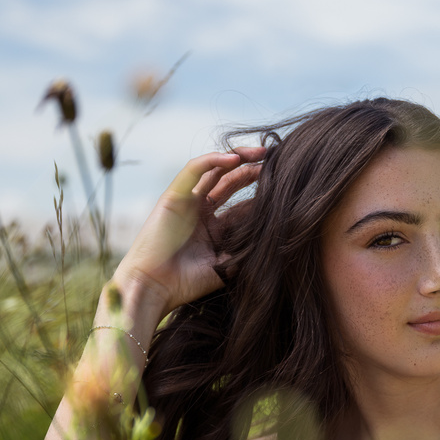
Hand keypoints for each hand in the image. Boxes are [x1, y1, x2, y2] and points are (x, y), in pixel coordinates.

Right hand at [112, 147, 265, 317]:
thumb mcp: (224, 268)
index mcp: (214, 229)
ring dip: (238, 158)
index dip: (262, 197)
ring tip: (262, 153)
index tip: (286, 192)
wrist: (154, 287)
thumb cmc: (185, 283)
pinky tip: (234, 158)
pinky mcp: (174, 195)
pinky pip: (194, 169)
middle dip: (254, 172)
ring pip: (215, 170)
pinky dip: (213, 160)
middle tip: (279, 164)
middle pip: (231, 183)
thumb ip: (244, 254)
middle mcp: (202, 212)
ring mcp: (188, 202)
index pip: (242, 206)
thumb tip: (273, 245)